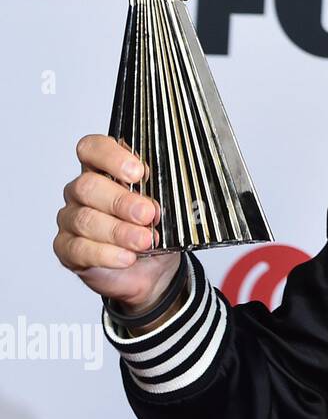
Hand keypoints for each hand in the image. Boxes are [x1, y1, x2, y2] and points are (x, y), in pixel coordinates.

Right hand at [53, 134, 180, 319]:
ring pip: (85, 219)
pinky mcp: (68, 248)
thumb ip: (162, 192)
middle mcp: (84, 191)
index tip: (138, 172)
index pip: (92, 149)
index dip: (110, 156)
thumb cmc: (155, 229)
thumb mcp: (167, 206)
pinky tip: (127, 257)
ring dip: (118, 231)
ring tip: (144, 241)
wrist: (152, 269)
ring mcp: (72, 219)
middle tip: (148, 214)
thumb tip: (169, 189)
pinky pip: (79, 248)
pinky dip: (106, 253)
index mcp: (104, 170)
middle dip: (121, 201)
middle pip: (88, 186)